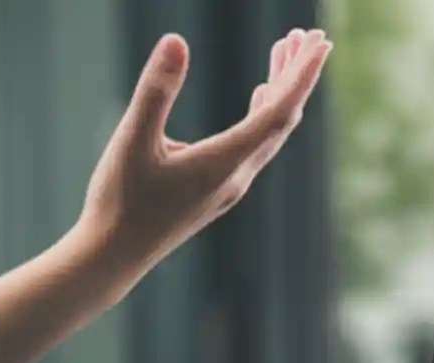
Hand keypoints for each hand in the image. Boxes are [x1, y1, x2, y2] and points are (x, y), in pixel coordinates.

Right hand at [0, 29, 331, 362]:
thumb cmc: (120, 202)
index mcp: (224, 163)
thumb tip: (175, 41)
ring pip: (270, 132)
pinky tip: (259, 95)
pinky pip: (256, 145)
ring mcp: (230, 186)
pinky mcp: (218, 190)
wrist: (113, 257)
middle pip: (282, 119)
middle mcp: (237, 177)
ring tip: (284, 50)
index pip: (278, 111)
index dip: (301, 74)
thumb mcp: (132, 139)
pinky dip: (264, 113)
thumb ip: (156, 90)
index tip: (320, 41)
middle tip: (308, 34)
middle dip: (297, 74)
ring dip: (280, 90)